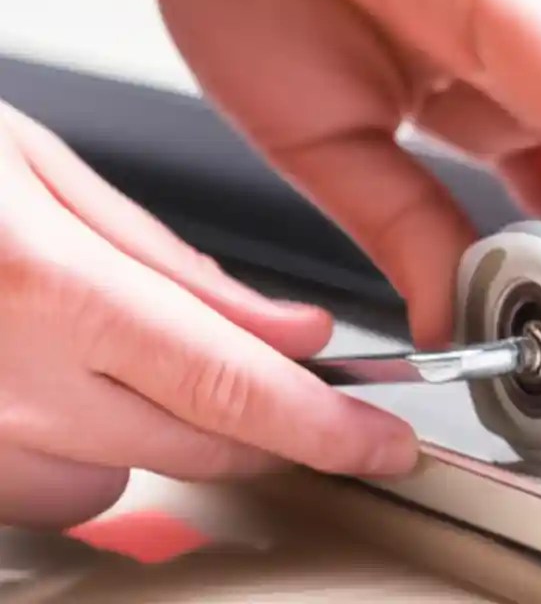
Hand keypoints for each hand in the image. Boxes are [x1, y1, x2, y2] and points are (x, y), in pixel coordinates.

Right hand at [0, 102, 418, 527]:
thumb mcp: (35, 170)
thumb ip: (174, 264)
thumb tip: (288, 328)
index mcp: (40, 283)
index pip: (231, 385)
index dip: (326, 427)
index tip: (382, 443)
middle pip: (195, 445)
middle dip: (261, 424)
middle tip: (280, 386)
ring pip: (115, 484)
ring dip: (149, 434)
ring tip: (109, 356)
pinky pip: (38, 493)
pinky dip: (69, 454)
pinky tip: (52, 391)